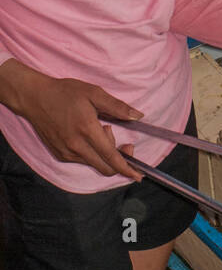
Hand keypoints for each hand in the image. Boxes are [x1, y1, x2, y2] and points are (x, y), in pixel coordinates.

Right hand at [0, 59, 143, 178]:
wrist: (34, 98)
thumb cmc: (65, 93)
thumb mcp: (94, 93)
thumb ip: (117, 107)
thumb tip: (138, 116)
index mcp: (86, 130)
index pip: (111, 156)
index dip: (127, 168)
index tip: (138, 176)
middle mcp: (76, 146)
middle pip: (105, 167)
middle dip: (120, 162)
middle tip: (125, 145)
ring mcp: (66, 152)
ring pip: (94, 164)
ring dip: (104, 154)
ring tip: (100, 130)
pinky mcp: (59, 154)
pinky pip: (82, 160)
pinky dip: (92, 153)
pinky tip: (87, 136)